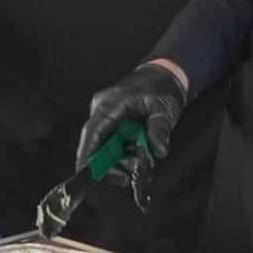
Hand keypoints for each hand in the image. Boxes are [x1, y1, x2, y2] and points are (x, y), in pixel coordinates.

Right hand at [77, 63, 187, 182]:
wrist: (162, 77)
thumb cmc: (161, 89)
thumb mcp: (164, 110)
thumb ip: (160, 130)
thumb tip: (157, 151)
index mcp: (112, 102)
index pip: (93, 131)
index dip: (88, 154)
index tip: (88, 174)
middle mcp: (102, 110)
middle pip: (96, 145)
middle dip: (112, 164)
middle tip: (130, 175)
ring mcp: (105, 118)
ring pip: (104, 149)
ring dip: (121, 160)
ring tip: (142, 159)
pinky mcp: (111, 125)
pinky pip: (112, 146)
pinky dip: (124, 154)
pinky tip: (138, 152)